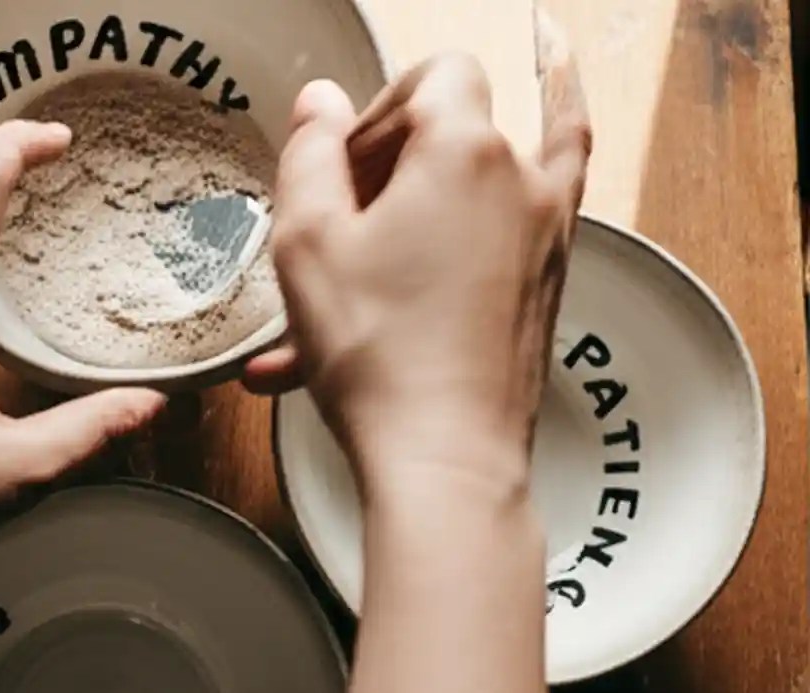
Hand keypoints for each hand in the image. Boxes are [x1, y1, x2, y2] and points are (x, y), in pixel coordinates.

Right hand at [246, 52, 589, 486]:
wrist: (445, 458)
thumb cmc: (379, 357)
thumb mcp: (307, 241)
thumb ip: (309, 153)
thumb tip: (320, 103)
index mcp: (465, 152)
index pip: (437, 74)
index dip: (381, 104)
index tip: (344, 161)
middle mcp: (523, 184)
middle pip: (466, 124)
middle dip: (394, 155)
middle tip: (344, 212)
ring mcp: (546, 238)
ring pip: (496, 177)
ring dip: (442, 180)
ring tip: (408, 188)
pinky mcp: (547, 287)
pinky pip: (516, 230)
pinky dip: (478, 223)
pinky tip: (431, 252)